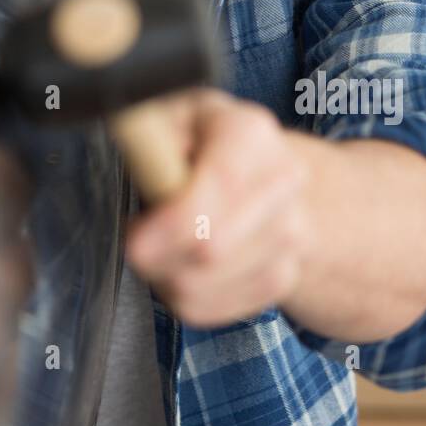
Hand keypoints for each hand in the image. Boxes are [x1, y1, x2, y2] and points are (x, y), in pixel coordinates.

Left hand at [124, 89, 309, 327]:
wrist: (264, 171)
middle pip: (213, 248)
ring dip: (164, 274)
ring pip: (203, 286)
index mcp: (251, 132)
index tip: (134, 236)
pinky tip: (181, 265)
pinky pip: (210, 310)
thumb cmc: (199, 140)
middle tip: (137, 235)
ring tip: (161, 243)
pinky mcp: (281, 278)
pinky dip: (180, 294)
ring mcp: (291, 234)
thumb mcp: (167, 115)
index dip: (172, 222)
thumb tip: (138, 154)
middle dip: (158, 254)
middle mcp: (284, 181)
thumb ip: (150, 134)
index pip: (222, 187)